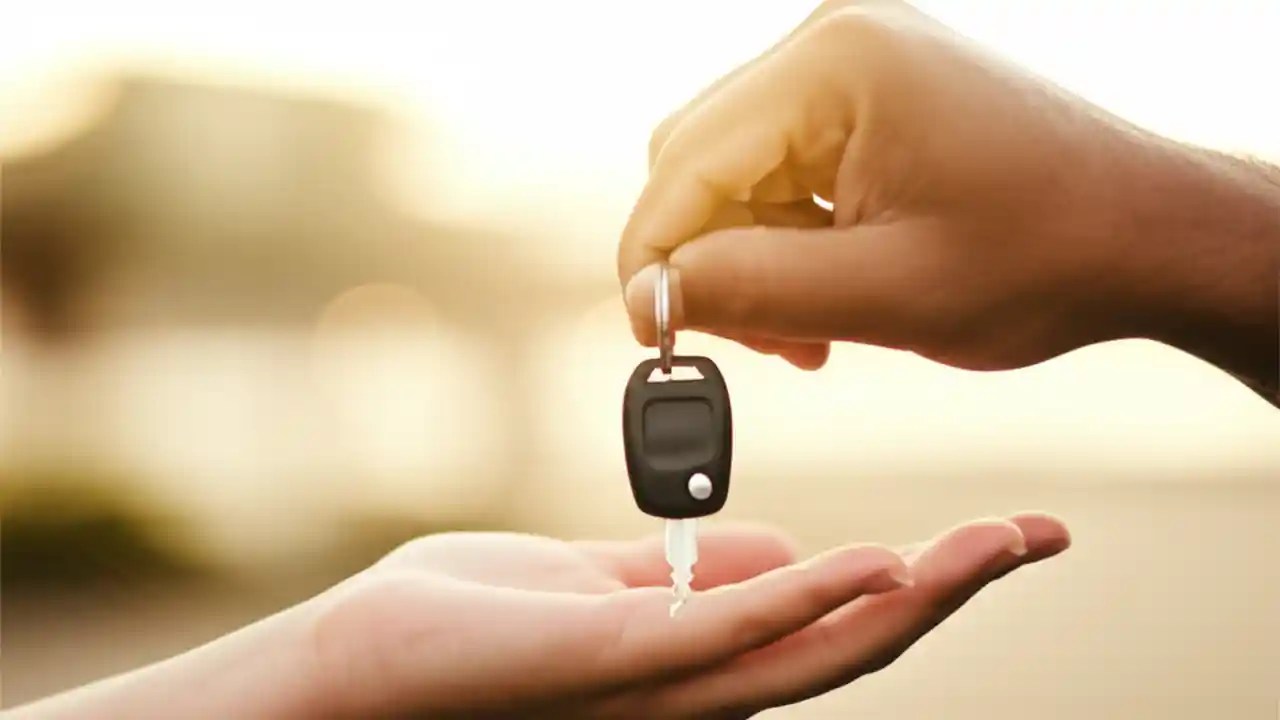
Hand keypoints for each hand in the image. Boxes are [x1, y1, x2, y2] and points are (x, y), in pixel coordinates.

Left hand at [303, 516, 1067, 717]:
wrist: (355, 664)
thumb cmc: (463, 624)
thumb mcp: (596, 587)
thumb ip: (685, 576)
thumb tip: (785, 551)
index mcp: (695, 661)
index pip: (830, 622)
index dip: (919, 583)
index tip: (991, 531)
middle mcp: (697, 690)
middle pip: (852, 645)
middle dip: (952, 592)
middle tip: (1040, 536)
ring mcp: (660, 686)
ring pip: (816, 650)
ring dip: (913, 596)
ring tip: (995, 543)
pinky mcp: (612, 664)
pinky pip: (725, 634)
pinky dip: (807, 597)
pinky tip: (874, 558)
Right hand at [619, 0, 1276, 388]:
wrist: (1144, 233)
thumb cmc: (1046, 256)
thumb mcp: (885, 294)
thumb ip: (751, 291)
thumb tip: (647, 299)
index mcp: (836, 64)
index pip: (685, 163)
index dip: (653, 260)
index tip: (652, 340)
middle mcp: (833, 40)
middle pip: (696, 159)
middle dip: (705, 260)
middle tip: (754, 340)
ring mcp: (851, 61)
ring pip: (732, 171)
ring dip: (747, 257)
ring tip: (804, 330)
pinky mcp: (864, 93)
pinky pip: (778, 167)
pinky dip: (782, 237)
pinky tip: (822, 291)